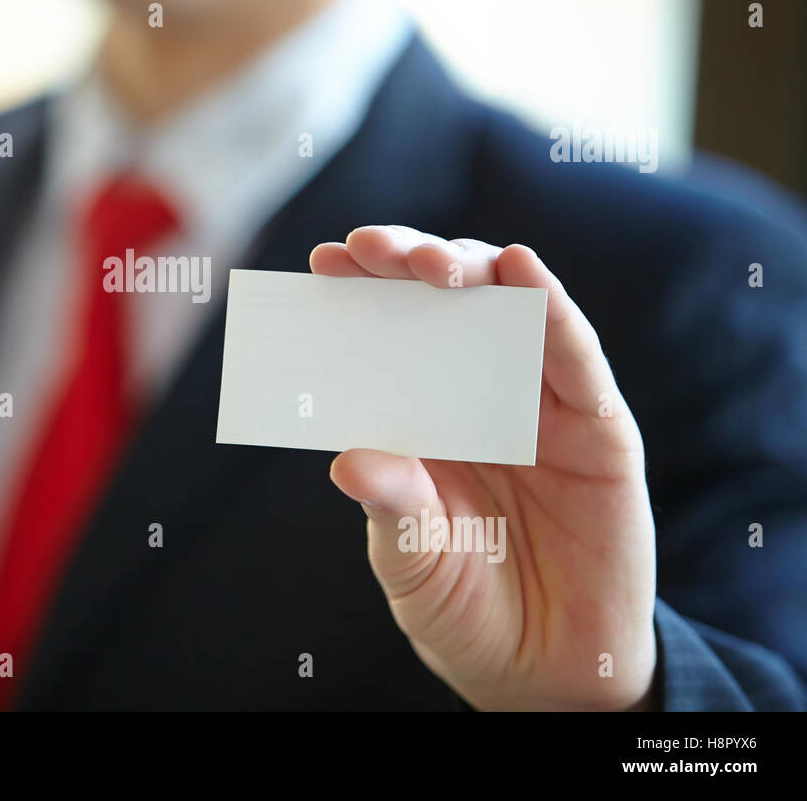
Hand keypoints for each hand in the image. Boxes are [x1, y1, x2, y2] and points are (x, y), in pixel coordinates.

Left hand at [310, 226, 656, 710]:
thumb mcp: (412, 561)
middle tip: (370, 249)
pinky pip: (578, 361)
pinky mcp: (599, 432)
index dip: (362, 290)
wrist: (545, 672)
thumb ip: (391, 509)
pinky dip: (553, 312)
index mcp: (421, 417)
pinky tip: (522, 275)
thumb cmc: (463, 605)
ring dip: (473, 273)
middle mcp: (478, 396)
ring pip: (511, 313)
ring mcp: (541, 408)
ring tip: (429, 262)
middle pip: (447, 305)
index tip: (323, 260)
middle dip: (409, 264)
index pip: (390, 334)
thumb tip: (349, 459)